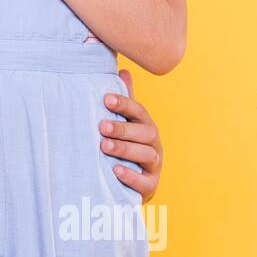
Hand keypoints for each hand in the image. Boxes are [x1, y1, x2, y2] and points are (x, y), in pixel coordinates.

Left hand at [99, 68, 162, 201]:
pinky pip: (145, 182)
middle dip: (123, 128)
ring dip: (125, 149)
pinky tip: (115, 171)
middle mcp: (153, 144)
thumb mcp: (123, 124)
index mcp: (146, 126)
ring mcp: (154, 166)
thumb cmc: (123, 146)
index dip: (124, 104)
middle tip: (102, 126)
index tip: (106, 99)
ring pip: (146, 155)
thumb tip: (123, 70)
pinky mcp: (150, 186)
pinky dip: (131, 176)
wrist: (128, 183)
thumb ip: (123, 101)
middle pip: (146, 133)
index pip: (139, 111)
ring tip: (104, 146)